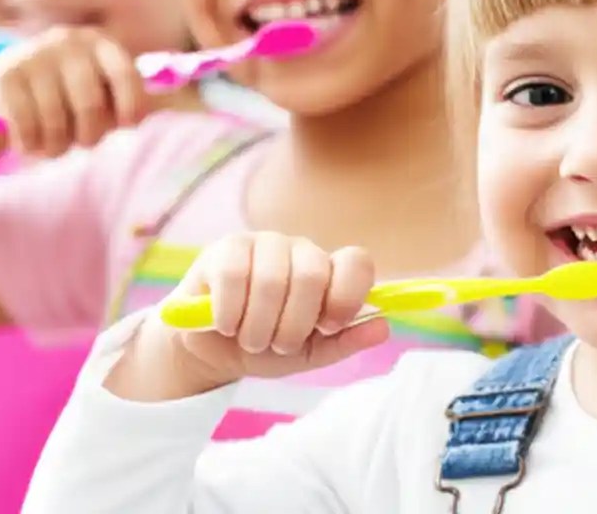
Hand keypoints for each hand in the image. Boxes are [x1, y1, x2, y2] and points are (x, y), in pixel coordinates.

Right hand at [0, 26, 145, 157]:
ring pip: (55, 122)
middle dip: (88, 136)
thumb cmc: (62, 97)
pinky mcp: (4, 77)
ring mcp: (33, 56)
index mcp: (99, 44)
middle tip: (80, 142)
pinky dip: (29, 145)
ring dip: (55, 146)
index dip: (132, 104)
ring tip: (51, 144)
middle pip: (91, 105)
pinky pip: (26, 127)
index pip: (125, 74)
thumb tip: (188, 107)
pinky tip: (26, 141)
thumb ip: (131, 98)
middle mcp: (67, 42)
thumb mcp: (97, 89)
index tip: (127, 126)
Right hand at [149, 233, 389, 388]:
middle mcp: (300, 250)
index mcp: (328, 271)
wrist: (213, 350)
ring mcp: (262, 243)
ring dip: (259, 326)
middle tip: (278, 345)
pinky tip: (226, 324)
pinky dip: (230, 312)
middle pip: (312, 274)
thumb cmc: (267, 347)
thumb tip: (384, 327)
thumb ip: (345, 341)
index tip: (327, 326)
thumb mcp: (309, 353)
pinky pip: (233, 275)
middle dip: (293, 324)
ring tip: (250, 340)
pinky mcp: (224, 248)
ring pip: (271, 279)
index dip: (347, 296)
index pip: (356, 262)